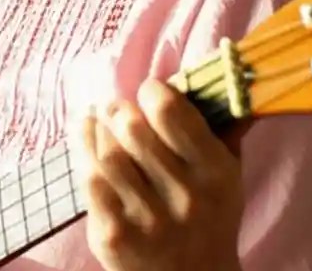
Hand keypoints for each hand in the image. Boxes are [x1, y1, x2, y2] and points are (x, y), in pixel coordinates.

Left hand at [74, 79, 244, 270]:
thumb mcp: (229, 176)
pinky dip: (82, 154)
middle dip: (118, 109)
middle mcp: (183, 196)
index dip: (152, 92)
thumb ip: (224, 128)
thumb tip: (227, 74)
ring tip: (97, 121)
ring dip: (97, 131)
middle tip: (115, 107)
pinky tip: (86, 141)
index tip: (149, 93)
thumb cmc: (209, 217)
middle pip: (131, 128)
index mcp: (214, 172)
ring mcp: (147, 219)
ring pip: (107, 153)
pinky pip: (89, 182)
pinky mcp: (114, 236)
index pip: (171, 112)